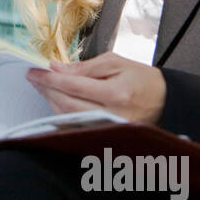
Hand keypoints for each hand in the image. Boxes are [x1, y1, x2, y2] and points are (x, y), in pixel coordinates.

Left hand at [25, 53, 165, 125]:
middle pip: (67, 105)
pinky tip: (56, 102)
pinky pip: (76, 127)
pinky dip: (62, 114)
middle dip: (47, 90)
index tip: (35, 72)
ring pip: (68, 118)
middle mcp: (112, 115)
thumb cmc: (142, 79)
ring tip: (44, 86)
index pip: (73, 86)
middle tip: (34, 78)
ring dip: (51, 101)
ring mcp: (108, 129)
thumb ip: (85, 67)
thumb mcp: (116, 63)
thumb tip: (57, 69)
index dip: (50, 79)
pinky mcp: (106, 137)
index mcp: (116, 94)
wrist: (165, 100)